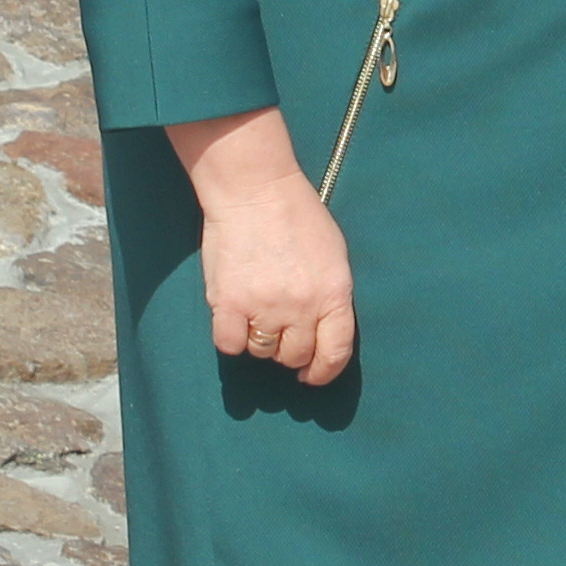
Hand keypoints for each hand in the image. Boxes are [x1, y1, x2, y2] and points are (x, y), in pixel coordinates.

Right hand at [169, 108, 353, 381]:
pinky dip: (231, 337)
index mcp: (334, 294)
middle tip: (280, 332)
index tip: (313, 376)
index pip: (335, 352)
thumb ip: (331, 294)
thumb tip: (322, 330)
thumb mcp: (333, 254)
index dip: (324, 372)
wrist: (254, 189)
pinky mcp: (229, 303)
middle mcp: (303, 307)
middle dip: (289, 351)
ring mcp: (265, 307)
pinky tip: (233, 318)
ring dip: (260, 340)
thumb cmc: (297, 215)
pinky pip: (230, 345)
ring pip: (262, 352)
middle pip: (295, 356)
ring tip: (255, 312)